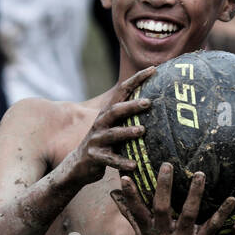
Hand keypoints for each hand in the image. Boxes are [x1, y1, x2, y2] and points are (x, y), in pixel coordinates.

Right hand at [66, 69, 155, 187]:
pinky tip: (134, 165)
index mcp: (108, 113)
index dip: (137, 79)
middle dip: (131, 105)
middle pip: (115, 110)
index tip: (153, 69)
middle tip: (149, 102)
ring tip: (142, 131)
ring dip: (127, 132)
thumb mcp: (115, 126)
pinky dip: (122, 162)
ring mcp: (97, 140)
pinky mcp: (95, 157)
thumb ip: (130, 115)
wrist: (78, 165)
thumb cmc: (105, 144)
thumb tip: (156, 101)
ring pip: (112, 134)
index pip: (123, 91)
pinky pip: (110, 160)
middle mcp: (101, 123)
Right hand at [110, 163, 234, 234]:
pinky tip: (232, 199)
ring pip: (189, 214)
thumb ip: (130, 215)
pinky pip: (213, 225)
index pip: (137, 211)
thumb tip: (112, 194)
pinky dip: (223, 212)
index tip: (124, 177)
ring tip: (199, 174)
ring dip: (194, 193)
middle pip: (162, 209)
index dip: (130, 195)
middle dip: (163, 186)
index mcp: (150, 231)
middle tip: (167, 165)